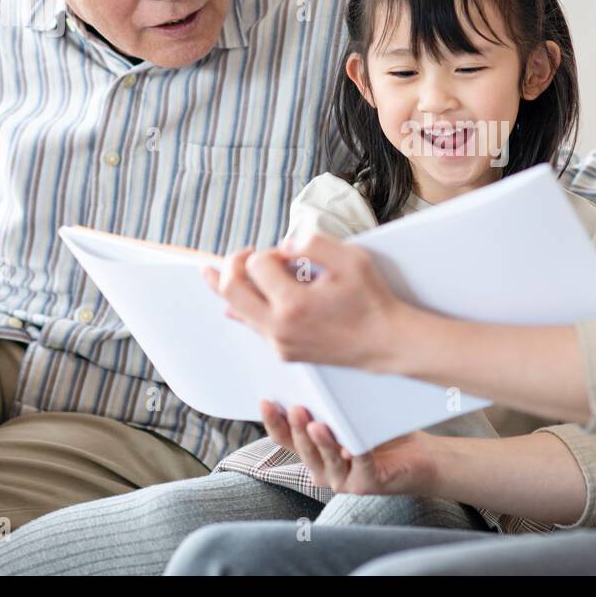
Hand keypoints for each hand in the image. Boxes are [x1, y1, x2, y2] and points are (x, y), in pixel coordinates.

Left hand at [202, 233, 412, 372]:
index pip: (257, 265)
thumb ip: (314, 243)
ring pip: (235, 311)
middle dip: (231, 265)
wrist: (385, 342)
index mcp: (294, 304)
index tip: (285, 254)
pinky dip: (242, 308)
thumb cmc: (371, 301)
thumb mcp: (351, 259)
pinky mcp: (283, 352)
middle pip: (230, 290)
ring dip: (227, 287)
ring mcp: (279, 343)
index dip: (268, 251)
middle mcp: (280, 327)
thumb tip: (285, 245)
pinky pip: (252, 327)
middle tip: (241, 254)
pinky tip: (230, 303)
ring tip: (210, 272)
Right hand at [260, 400, 435, 496]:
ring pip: (327, 459)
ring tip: (316, 424)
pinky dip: (355, 454)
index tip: (266, 400)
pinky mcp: (366, 484)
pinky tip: (350, 444)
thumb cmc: (381, 433)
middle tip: (295, 407)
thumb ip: (331, 405)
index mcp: (313, 452)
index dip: (273, 422)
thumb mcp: (351, 415)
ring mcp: (342, 480)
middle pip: (304, 448)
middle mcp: (322, 470)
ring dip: (320, 442)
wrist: (420, 457)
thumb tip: (314, 371)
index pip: (284, 439)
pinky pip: (360, 464)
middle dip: (297, 428)